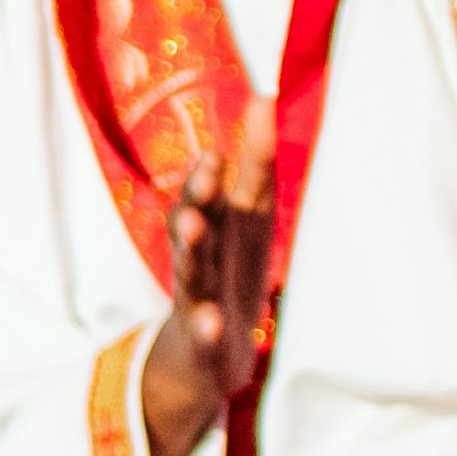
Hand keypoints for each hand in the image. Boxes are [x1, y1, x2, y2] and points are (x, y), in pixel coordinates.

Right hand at [134, 111, 277, 455]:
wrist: (206, 357)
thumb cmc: (231, 272)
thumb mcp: (247, 218)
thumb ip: (255, 165)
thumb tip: (265, 97)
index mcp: (213, 226)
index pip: (212, 192)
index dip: (214, 168)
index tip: (219, 146)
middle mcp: (199, 256)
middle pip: (192, 222)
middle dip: (197, 195)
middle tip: (207, 169)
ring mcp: (196, 297)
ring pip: (191, 270)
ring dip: (192, 247)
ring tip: (194, 226)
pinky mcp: (201, 338)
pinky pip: (201, 330)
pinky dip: (204, 325)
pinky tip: (210, 320)